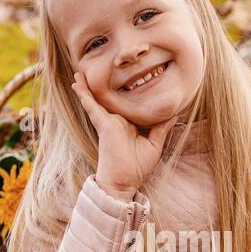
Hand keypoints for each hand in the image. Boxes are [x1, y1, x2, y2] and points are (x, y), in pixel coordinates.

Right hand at [71, 70, 177, 194]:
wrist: (124, 182)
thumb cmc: (137, 167)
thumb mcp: (154, 144)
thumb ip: (161, 128)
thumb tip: (173, 114)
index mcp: (128, 125)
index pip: (126, 105)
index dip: (126, 93)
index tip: (129, 78)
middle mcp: (117, 121)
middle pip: (109, 99)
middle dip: (103, 86)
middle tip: (98, 69)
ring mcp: (108, 122)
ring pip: (97, 100)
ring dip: (88, 86)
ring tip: (80, 72)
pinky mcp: (103, 124)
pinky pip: (91, 107)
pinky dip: (84, 95)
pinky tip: (77, 84)